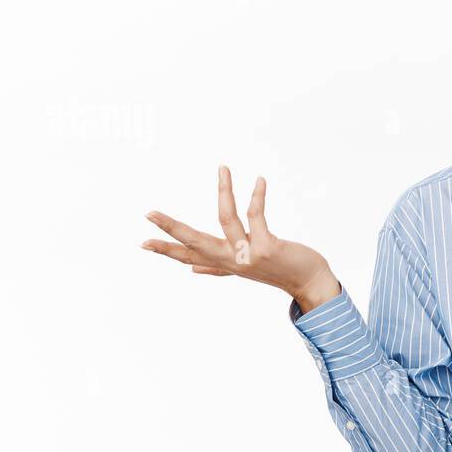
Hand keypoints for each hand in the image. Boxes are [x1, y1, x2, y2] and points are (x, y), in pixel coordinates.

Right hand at [141, 165, 341, 311]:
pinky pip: (256, 215)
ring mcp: (248, 255)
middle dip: (172, 227)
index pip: (188, 257)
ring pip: (226, 219)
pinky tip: (259, 180)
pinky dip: (257, 195)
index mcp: (223, 263)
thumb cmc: (277, 271)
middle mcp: (232, 260)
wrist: (308, 283)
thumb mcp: (242, 270)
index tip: (142, 243)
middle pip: (195, 242)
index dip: (166, 250)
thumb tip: (191, 270)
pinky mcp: (266, 247)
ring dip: (224, 191)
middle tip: (149, 213)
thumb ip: (216, 268)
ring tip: (223, 168)